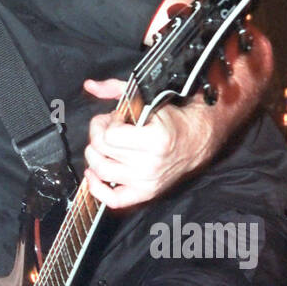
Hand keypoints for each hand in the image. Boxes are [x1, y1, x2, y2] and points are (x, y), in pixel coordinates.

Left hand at [82, 77, 210, 208]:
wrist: (195, 140)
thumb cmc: (171, 120)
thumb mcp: (146, 98)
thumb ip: (116, 89)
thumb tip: (90, 85)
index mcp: (155, 140)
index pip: (109, 136)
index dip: (106, 123)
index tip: (116, 118)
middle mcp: (151, 164)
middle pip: (102, 152)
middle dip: (98, 134)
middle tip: (108, 128)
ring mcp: (148, 181)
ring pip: (102, 171)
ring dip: (94, 155)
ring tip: (103, 146)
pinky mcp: (146, 192)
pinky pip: (114, 200)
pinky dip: (97, 189)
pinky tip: (93, 174)